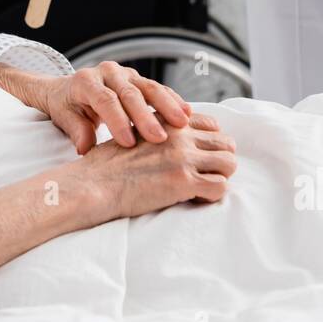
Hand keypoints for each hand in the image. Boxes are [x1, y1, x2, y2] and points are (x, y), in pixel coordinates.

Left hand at [0, 60, 194, 153]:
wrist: (68, 89)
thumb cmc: (66, 107)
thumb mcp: (63, 117)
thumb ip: (75, 130)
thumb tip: (85, 149)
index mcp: (86, 81)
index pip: (104, 100)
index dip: (118, 121)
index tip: (129, 142)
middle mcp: (107, 72)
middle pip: (130, 93)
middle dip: (146, 116)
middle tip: (160, 138)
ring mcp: (125, 73)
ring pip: (149, 88)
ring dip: (168, 106)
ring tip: (183, 123)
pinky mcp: (139, 79)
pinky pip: (158, 89)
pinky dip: (173, 100)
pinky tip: (187, 113)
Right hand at [76, 112, 236, 217]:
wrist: (93, 184)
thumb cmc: (105, 166)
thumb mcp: (132, 134)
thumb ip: (154, 132)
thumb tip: (167, 144)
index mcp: (167, 122)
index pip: (211, 124)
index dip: (210, 143)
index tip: (200, 157)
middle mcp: (179, 135)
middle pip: (226, 143)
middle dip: (219, 160)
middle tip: (205, 175)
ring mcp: (183, 158)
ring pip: (229, 164)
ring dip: (219, 177)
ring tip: (201, 188)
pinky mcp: (183, 182)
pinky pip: (220, 188)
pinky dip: (211, 196)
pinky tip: (193, 200)